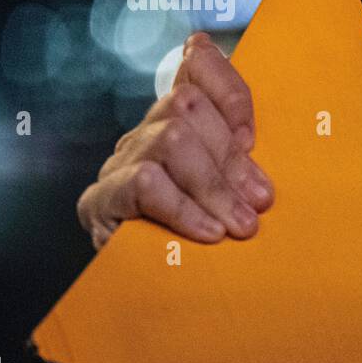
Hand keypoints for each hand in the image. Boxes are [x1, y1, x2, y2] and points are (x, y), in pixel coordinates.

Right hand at [77, 32, 272, 248]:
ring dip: (215, 186)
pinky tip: (208, 233)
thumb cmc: (208, 235)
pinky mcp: (101, 200)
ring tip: (241, 226)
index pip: (195, 69)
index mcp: (181, 122)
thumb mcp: (235, 191)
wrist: (152, 293)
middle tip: (260, 201)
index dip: (228, 89)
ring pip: (171, 139)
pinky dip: (185, 209)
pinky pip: (146, 182)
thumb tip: (250, 132)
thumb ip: (243, 156)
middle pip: (186, 105)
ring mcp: (121, 163)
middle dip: (231, 156)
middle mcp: (147, 133)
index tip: (251, 135)